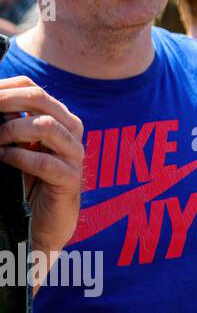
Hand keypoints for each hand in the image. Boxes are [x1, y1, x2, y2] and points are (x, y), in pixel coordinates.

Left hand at [0, 76, 83, 255]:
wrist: (45, 224)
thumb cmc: (27, 183)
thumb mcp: (16, 147)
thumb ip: (9, 127)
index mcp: (58, 119)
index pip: (33, 89)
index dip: (5, 88)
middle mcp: (70, 131)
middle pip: (40, 100)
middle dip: (6, 100)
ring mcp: (73, 154)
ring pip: (46, 126)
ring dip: (12, 129)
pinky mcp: (69, 179)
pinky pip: (45, 162)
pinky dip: (19, 157)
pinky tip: (3, 158)